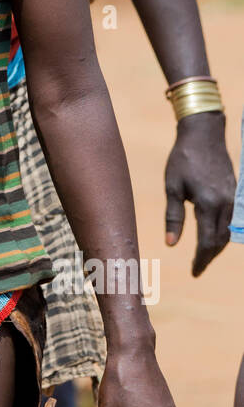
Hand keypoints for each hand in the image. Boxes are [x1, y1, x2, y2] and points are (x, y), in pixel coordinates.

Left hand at [165, 111, 235, 275]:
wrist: (203, 134)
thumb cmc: (182, 159)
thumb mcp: (172, 187)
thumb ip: (173, 217)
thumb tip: (171, 244)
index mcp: (207, 203)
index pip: (207, 242)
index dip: (201, 260)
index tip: (194, 272)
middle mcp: (225, 203)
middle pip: (221, 240)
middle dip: (210, 256)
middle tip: (198, 268)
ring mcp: (233, 197)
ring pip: (229, 230)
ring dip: (217, 245)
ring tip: (203, 255)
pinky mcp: (235, 192)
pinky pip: (232, 218)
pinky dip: (223, 230)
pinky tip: (212, 234)